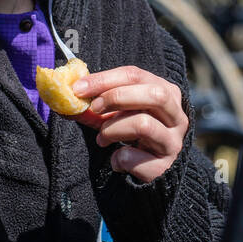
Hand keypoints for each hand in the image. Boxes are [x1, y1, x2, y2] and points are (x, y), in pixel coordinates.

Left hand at [68, 66, 188, 182]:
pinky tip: (116, 160)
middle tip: (93, 109)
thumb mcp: (118, 113)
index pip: (136, 75)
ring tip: (102, 139)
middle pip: (153, 95)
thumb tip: (65, 97)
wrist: (157, 165)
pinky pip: (137, 158)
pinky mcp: (166, 165)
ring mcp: (173, 141)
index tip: (79, 88)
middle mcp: (177, 115)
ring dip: (112, 130)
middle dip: (116, 98)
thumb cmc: (135, 131)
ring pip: (144, 125)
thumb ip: (97, 105)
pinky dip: (119, 158)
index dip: (104, 79)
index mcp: (166, 92)